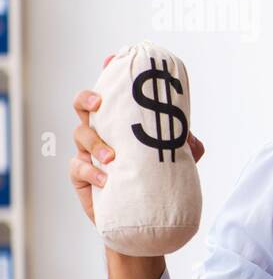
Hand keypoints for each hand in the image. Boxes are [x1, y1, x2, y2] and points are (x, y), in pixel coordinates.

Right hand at [70, 52, 204, 224]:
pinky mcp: (81, 176)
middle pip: (84, 106)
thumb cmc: (157, 181)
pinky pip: (77, 167)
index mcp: (122, 124)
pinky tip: (105, 178)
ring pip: (80, 134)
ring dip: (94, 143)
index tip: (111, 60)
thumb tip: (190, 138)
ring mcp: (88, 153)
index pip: (112, 94)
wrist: (144, 218)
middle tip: (99, 103)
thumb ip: (187, 147)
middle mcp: (102, 133)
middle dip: (87, 99)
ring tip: (111, 157)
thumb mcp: (178, 162)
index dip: (109, 75)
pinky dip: (90, 171)